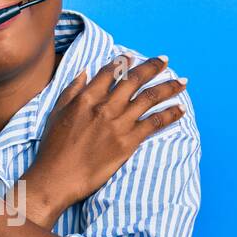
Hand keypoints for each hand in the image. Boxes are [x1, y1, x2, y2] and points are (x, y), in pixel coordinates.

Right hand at [23, 54, 185, 218]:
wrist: (57, 178)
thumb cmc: (53, 148)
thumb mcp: (57, 112)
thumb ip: (73, 90)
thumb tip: (86, 72)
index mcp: (87, 97)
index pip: (111, 71)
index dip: (124, 62)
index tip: (134, 58)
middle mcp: (106, 106)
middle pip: (135, 79)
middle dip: (153, 67)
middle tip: (165, 60)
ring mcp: (119, 124)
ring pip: (150, 98)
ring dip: (169, 87)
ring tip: (183, 82)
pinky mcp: (129, 142)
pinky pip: (155, 123)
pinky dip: (170, 114)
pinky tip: (180, 109)